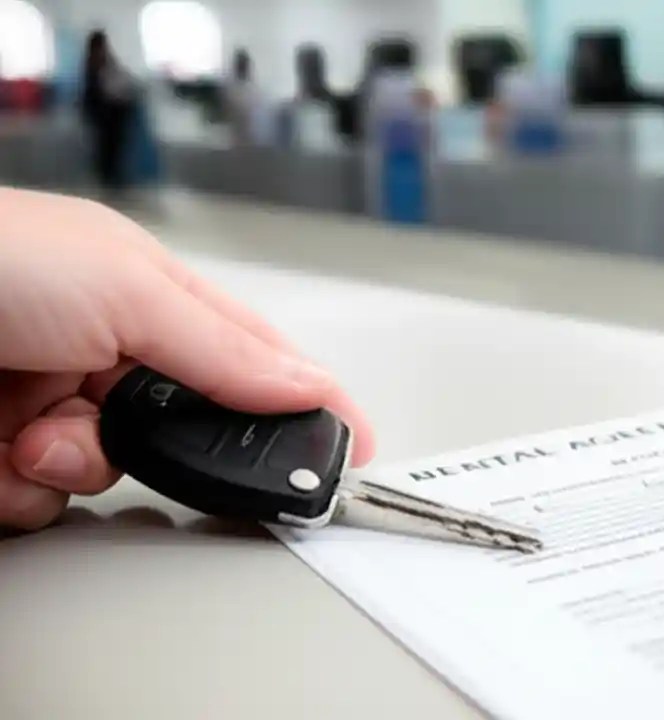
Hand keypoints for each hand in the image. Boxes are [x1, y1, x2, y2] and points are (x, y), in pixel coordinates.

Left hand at [0, 188, 374, 529]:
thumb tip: (305, 385)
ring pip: (106, 476)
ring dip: (72, 467)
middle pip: (180, 431)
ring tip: (30, 430)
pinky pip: (36, 501)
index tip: (350, 445)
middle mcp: (97, 350)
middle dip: (159, 445)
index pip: (250, 358)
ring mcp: (43, 402)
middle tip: (135, 435)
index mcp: (144, 296)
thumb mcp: (125, 288)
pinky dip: (17, 489)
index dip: (303, 400)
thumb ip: (223, 348)